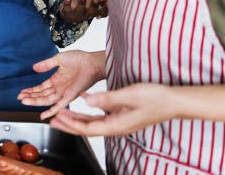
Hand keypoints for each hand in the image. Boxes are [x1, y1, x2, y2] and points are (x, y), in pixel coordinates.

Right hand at [17, 50, 104, 119]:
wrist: (92, 62)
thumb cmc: (80, 59)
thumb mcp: (58, 59)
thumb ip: (46, 64)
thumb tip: (34, 67)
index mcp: (56, 80)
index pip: (41, 88)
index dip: (31, 91)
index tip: (21, 93)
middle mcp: (59, 88)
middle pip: (42, 95)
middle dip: (30, 97)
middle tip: (20, 98)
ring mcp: (64, 93)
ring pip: (47, 100)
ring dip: (36, 102)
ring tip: (25, 102)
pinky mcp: (70, 96)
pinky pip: (60, 105)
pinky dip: (51, 111)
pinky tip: (43, 115)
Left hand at [47, 82, 175, 136]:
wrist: (173, 102)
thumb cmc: (155, 98)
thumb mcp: (129, 95)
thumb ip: (106, 98)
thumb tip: (86, 100)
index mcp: (117, 125)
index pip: (88, 128)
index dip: (71, 123)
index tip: (58, 116)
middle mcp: (116, 127)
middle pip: (87, 129)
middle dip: (68, 124)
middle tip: (51, 120)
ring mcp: (119, 123)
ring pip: (92, 124)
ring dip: (76, 120)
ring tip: (61, 115)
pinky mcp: (121, 117)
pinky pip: (101, 118)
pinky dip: (89, 114)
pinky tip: (82, 107)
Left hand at [60, 0, 107, 22]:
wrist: (67, 15)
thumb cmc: (84, 6)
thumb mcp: (94, 3)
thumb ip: (104, 0)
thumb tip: (111, 0)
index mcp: (93, 12)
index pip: (100, 12)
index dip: (103, 8)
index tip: (107, 3)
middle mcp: (85, 14)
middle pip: (90, 11)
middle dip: (94, 5)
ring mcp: (75, 13)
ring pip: (79, 9)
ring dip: (81, 2)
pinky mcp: (66, 11)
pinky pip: (66, 8)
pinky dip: (67, 2)